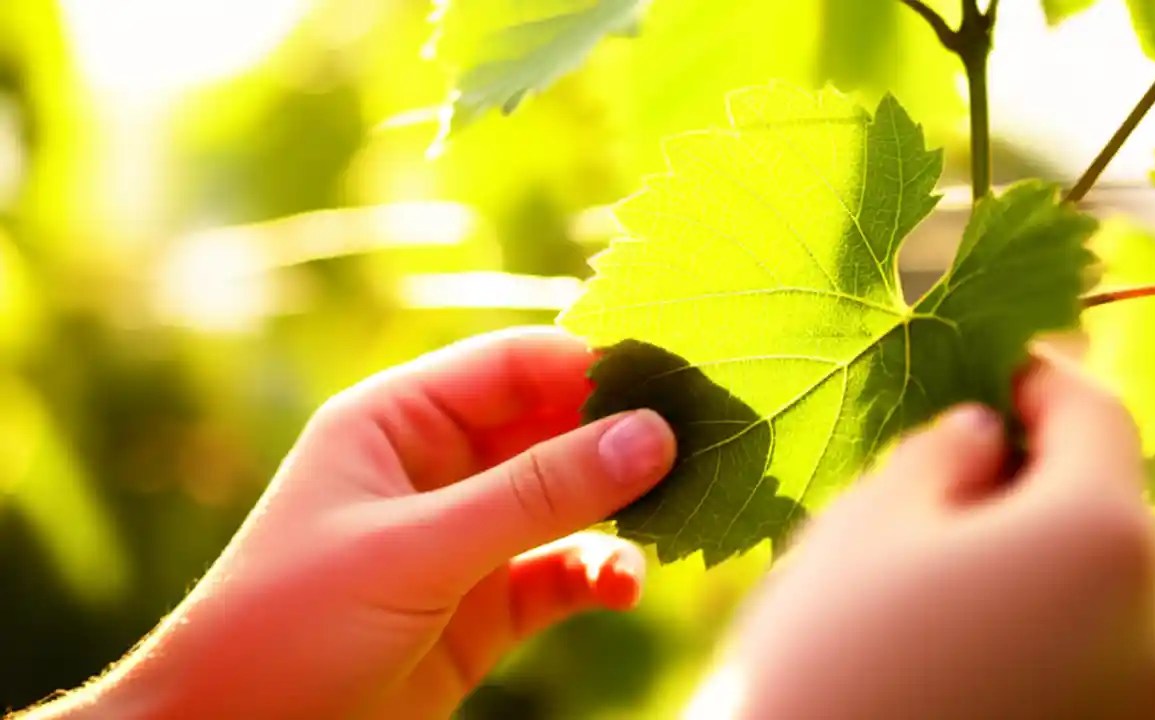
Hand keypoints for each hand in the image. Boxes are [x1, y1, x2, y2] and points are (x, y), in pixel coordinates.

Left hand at [34, 328, 674, 719]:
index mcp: (399, 420)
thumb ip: (536, 494)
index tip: (675, 384)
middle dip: (620, 440)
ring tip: (679, 517)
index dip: (594, 366)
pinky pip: (561, 571)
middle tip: (704, 446)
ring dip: (620, 508)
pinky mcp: (484, 605)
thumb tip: (651, 436)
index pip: (516, 364)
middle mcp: (438, 468)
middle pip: (551, 428)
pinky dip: (599, 572)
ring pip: (566, 501)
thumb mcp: (417, 549)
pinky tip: (623, 586)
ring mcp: (464, 537)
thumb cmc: (292, 623)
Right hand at [700, 353, 1154, 719]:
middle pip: (1112, 502)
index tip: (990, 362)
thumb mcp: (869, 521)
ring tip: (947, 545)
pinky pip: (1095, 648)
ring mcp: (1136, 694)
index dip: (1037, 377)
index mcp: (1096, 536)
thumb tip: (981, 437)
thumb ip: (940, 455)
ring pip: (1107, 582)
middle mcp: (1149, 621)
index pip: (1095, 416)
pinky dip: (1047, 614)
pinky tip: (961, 619)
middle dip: (1042, 467)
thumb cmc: (826, 656)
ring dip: (1043, 542)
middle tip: (957, 457)